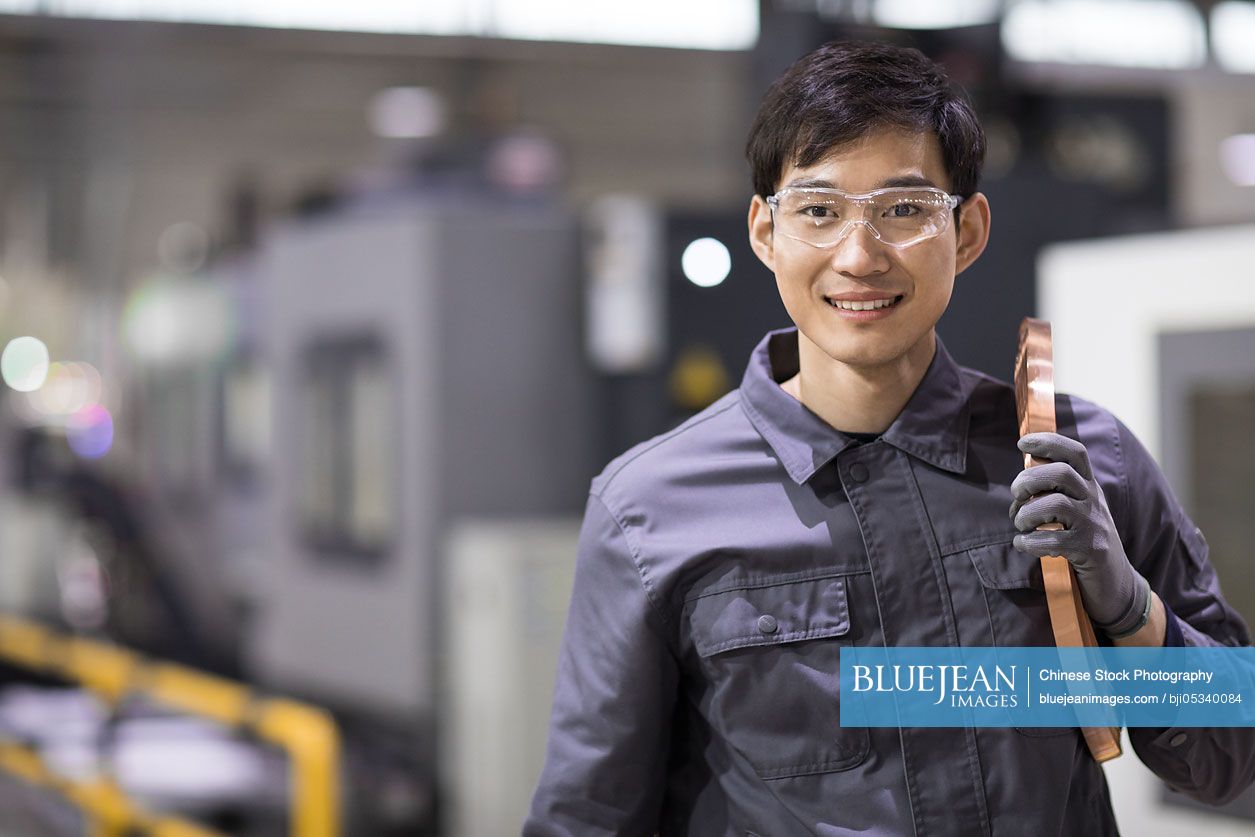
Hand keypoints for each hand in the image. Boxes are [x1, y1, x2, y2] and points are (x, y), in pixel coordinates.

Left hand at [1009, 431, 1148, 634]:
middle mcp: (1093, 501)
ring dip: (1025, 514)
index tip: (1023, 443)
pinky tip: (1024, 544)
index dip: (1049, 442)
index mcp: (1089, 486)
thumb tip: (1022, 475)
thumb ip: (1056, 491)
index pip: (1075, 453)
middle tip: (1016, 496)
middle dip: (1028, 480)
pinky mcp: (1090, 550)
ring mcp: (1094, 525)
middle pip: (1060, 473)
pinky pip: (1053, 539)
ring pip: (1055, 504)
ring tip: (1020, 525)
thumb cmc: (1084, 542)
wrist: (1115, 583)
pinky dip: (1030, 542)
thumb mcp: (1076, 510)